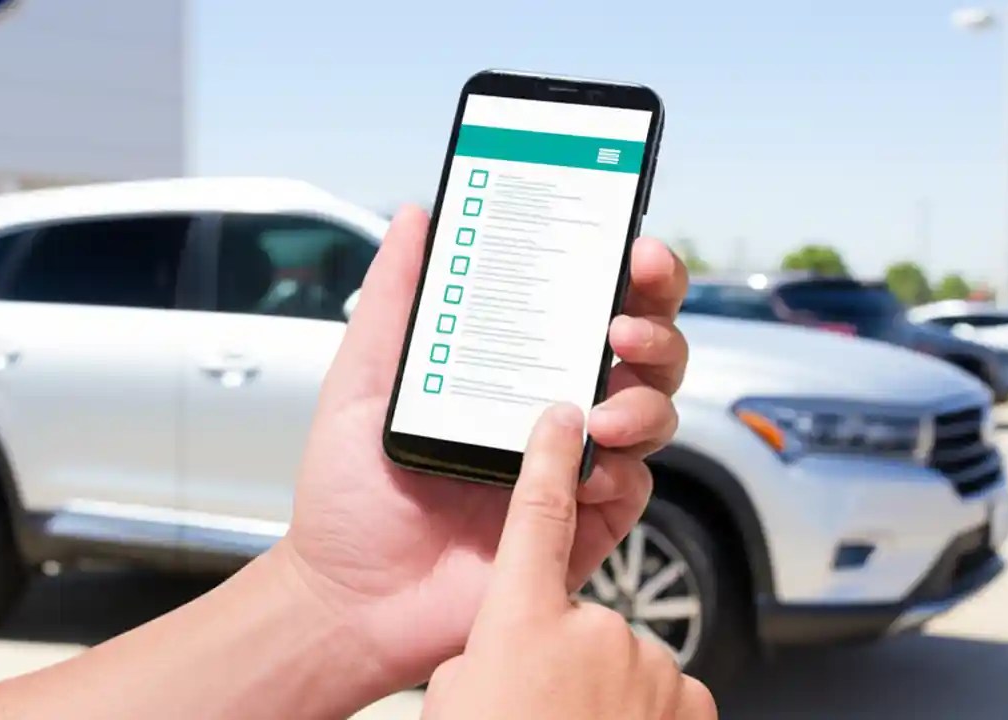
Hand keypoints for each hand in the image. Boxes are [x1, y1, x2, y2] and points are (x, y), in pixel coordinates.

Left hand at [279, 206, 689, 693]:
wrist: (349, 598)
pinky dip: (621, 471)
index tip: (633, 248)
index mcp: (510, 369)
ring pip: (654, 414)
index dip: (628, 272)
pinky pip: (634, 489)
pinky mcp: (580, 526)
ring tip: (602, 412)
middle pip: (642, 353)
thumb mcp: (362, 381)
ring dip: (646, 400)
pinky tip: (588, 469)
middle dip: (657, 325)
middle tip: (626, 322)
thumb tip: (419, 217)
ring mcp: (569, 467)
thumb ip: (395, 298)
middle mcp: (549, 411)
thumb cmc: (350, 495)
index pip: (588, 305)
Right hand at [421, 404, 716, 718]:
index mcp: (524, 620)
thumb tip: (498, 634)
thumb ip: (481, 641)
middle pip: (585, 603)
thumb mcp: (454, 697)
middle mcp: (592, 631)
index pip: (541, 512)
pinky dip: (636, 709)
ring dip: (598, 682)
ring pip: (621, 651)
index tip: (564, 420)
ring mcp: (647, 666)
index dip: (553, 459)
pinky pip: (659, 686)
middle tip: (548, 682)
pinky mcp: (689, 704)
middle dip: (570, 637)